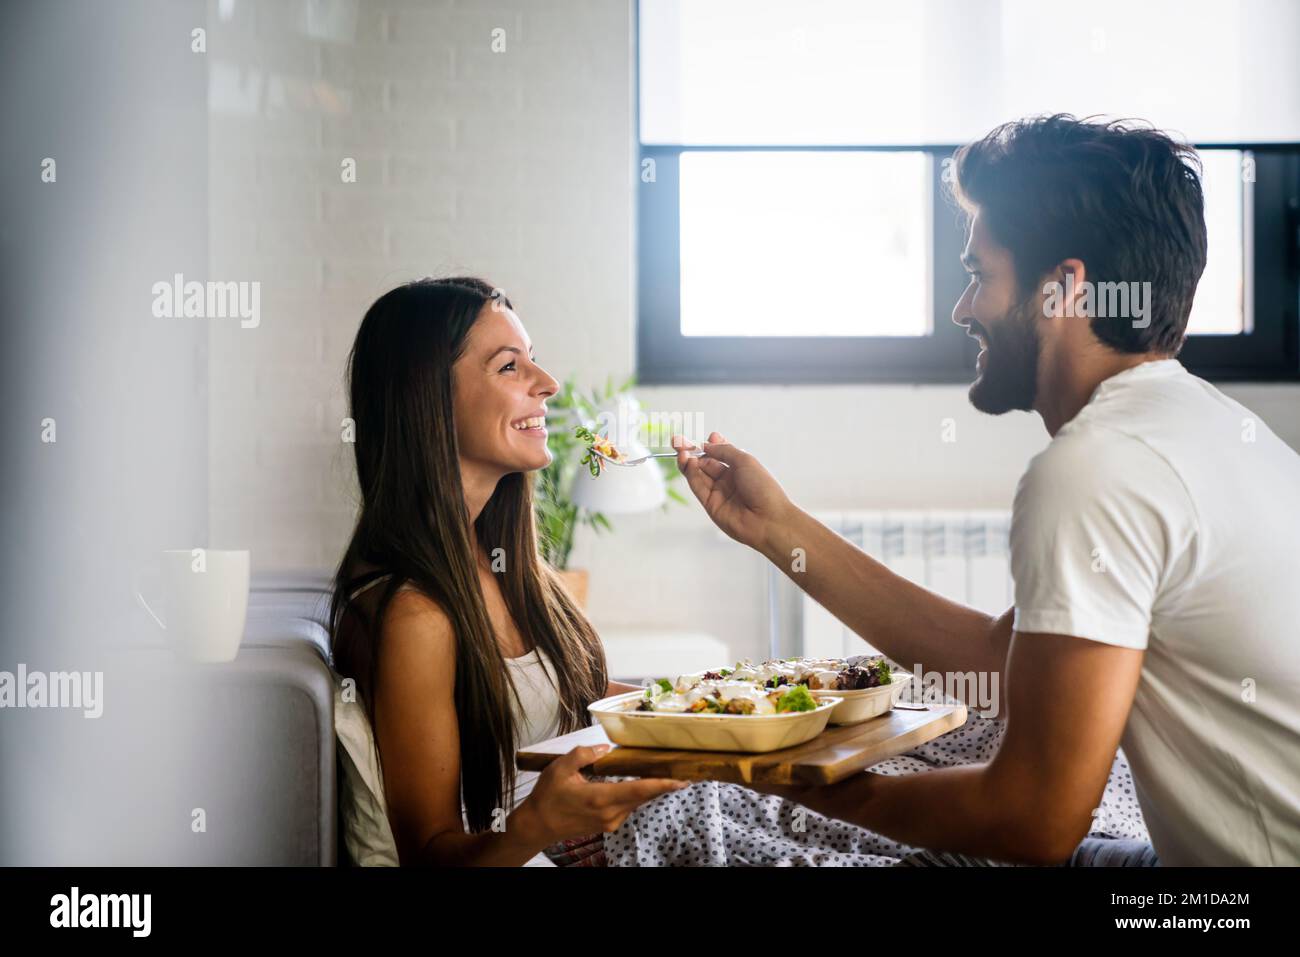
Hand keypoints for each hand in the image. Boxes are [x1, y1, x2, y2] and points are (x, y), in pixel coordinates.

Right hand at [517, 744, 689, 843]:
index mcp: (601, 798)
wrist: (537, 826)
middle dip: (662, 785)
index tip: (681, 780)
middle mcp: (610, 813)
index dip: (662, 785)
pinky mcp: (607, 824)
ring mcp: (609, 821)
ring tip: (665, 776)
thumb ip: (584, 755)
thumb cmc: (547, 797)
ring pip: (636, 803)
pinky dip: (637, 796)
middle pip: (643, 797)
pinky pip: (628, 807)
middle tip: (682, 773)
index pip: (639, 791)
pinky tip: (641, 785)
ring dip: (650, 790)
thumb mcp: (560, 768)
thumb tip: (605, 750)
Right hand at [671, 431, 793, 551]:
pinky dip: (691, 474)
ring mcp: (719, 493)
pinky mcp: (710, 505)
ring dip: (688, 462)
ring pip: (698, 475)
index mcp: (739, 468)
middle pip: (705, 463)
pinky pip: (698, 486)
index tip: (703, 438)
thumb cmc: (763, 488)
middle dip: (691, 452)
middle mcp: (728, 480)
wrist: (768, 519)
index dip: (709, 446)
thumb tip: (707, 445)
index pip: (719, 454)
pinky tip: (688, 462)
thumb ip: (723, 451)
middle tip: (678, 441)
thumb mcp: (744, 460)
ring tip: (681, 452)